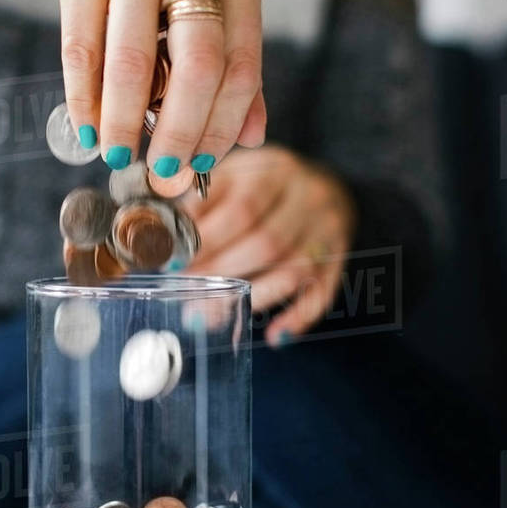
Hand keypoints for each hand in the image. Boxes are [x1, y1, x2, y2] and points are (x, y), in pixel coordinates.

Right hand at [0, 0, 264, 172]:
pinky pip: (83, 47)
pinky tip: (88, 126)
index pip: (242, 62)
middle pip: (198, 65)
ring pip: (134, 61)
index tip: (202, 163)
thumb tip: (251, 134)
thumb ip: (231, 56)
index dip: (223, 124)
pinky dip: (84, 97)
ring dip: (126, 122)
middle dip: (180, 132)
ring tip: (120, 154)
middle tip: (164, 172)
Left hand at [179, 145, 356, 342]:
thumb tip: (167, 241)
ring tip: (212, 315)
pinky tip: (274, 335)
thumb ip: (202, 201)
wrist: (327, 184)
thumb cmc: (265, 183)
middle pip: (266, 243)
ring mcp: (327, 232)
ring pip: (292, 271)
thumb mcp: (234, 175)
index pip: (242, 207)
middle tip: (188, 290)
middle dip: (221, 271)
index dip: (207, 238)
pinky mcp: (339, 260)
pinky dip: (298, 318)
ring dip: (251, 298)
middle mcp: (308, 198)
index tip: (176, 260)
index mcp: (275, 171)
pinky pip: (321, 294)